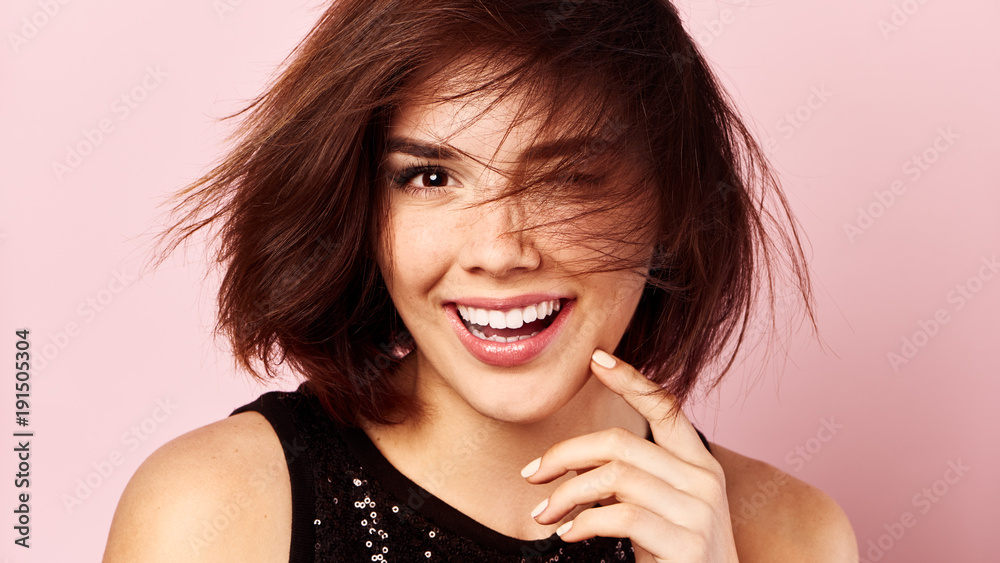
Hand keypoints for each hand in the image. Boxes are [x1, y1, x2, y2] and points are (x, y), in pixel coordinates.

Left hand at [520, 349, 738, 561]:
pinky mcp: (687, 543)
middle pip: (621, 443)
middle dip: (566, 454)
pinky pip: (621, 516)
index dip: (631, 380)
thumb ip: (635, 479)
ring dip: (566, 494)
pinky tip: (569, 534)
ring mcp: (699, 511)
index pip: (666, 407)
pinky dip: (584, 522)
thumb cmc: (676, 559)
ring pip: (614, 477)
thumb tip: (576, 458)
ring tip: (544, 513)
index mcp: (701, 466)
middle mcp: (705, 480)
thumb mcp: (662, 510)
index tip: (597, 359)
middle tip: (532, 474)